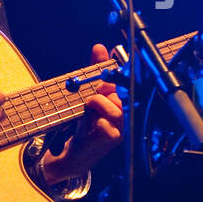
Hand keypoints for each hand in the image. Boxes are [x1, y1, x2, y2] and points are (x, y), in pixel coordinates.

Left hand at [41, 44, 123, 183]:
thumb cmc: (85, 125)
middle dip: (101, 91)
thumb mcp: (89, 95)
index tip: (104, 66)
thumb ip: (95, 72)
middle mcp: (126, 113)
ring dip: (95, 105)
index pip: (124, 82)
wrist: (76, 154)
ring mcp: (122, 126)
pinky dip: (93, 119)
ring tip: (88, 111)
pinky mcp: (114, 137)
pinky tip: (88, 125)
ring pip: (110, 106)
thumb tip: (99, 48)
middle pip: (117, 92)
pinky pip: (105, 121)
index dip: (115, 74)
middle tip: (90, 99)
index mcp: (123, 101)